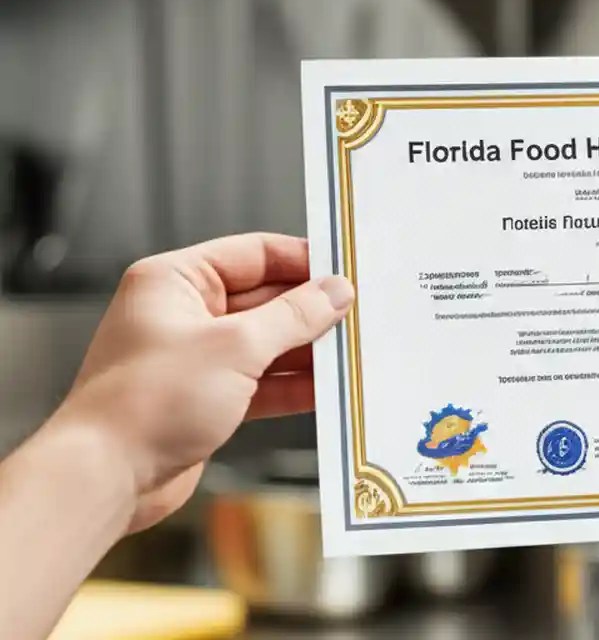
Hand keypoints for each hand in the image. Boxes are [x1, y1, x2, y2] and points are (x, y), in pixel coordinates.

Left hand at [48, 234, 352, 532]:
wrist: (107, 477)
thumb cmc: (146, 404)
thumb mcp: (235, 347)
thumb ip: (293, 316)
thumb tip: (333, 292)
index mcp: (175, 281)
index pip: (254, 253)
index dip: (303, 261)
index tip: (346, 272)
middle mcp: (182, 313)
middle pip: (265, 299)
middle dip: (311, 311)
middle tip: (358, 317)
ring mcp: (194, 358)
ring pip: (266, 343)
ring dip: (307, 351)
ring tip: (350, 354)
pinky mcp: (205, 398)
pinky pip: (260, 381)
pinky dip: (292, 385)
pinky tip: (325, 389)